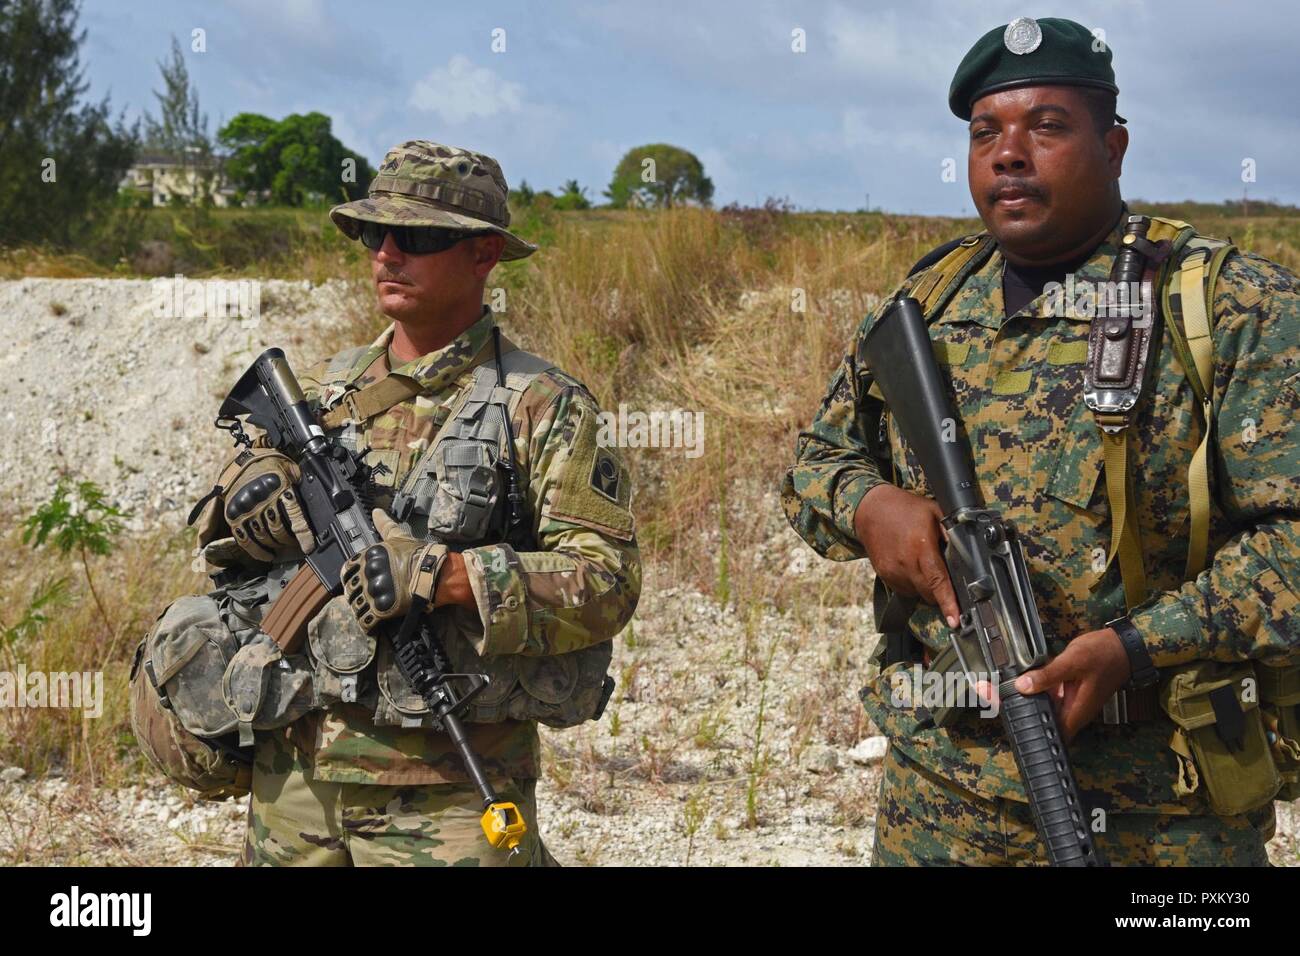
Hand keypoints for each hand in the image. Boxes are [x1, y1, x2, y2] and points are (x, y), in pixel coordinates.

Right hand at [222, 448, 314, 561]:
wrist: (244, 460)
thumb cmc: (271, 464)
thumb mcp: (292, 470)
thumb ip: (301, 485)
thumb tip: (318, 500)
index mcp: (280, 487)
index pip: (295, 516)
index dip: (303, 535)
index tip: (309, 547)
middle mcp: (262, 499)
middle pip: (279, 530)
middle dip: (289, 541)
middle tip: (295, 545)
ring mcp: (246, 508)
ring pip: (264, 536)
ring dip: (275, 546)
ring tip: (282, 549)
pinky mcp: (234, 515)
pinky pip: (245, 538)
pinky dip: (256, 550)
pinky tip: (265, 555)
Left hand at [341, 509, 446, 634]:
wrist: (436, 574)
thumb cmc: (419, 554)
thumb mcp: (399, 536)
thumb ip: (385, 525)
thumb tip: (376, 512)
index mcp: (368, 556)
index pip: (348, 570)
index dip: (353, 577)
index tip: (361, 581)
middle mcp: (367, 573)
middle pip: (351, 589)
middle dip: (356, 594)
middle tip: (367, 597)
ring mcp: (373, 592)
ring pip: (357, 606)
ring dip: (362, 609)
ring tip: (371, 610)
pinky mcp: (381, 610)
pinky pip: (367, 621)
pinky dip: (368, 624)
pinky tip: (373, 623)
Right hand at [854, 483, 959, 626]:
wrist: (871, 509)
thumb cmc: (905, 509)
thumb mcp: (934, 511)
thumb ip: (952, 530)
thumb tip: (967, 549)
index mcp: (920, 547)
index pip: (938, 581)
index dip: (948, 602)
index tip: (955, 620)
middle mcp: (905, 563)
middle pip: (929, 593)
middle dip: (941, 593)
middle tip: (946, 577)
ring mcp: (893, 571)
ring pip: (917, 594)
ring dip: (926, 588)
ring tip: (924, 564)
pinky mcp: (884, 576)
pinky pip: (905, 590)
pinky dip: (913, 584)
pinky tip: (911, 566)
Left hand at [1013, 628, 1130, 741]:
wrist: (1120, 646)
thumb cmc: (1104, 654)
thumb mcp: (1072, 662)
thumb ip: (1048, 675)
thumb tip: (1022, 686)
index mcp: (1076, 711)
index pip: (1053, 736)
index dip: (1035, 736)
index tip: (1017, 727)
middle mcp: (1073, 710)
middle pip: (1045, 721)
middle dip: (1024, 714)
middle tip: (1001, 700)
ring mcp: (1071, 701)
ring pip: (1044, 707)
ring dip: (1028, 699)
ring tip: (1005, 688)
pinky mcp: (1068, 691)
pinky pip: (1048, 694)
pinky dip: (1036, 688)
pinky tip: (1023, 678)